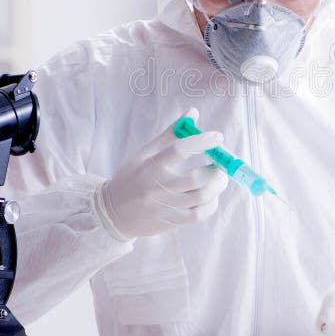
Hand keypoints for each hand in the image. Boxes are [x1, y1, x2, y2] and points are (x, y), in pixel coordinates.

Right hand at [96, 107, 227, 238]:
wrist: (113, 215)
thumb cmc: (132, 178)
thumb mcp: (145, 153)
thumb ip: (171, 134)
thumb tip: (193, 112)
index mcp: (150, 166)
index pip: (177, 151)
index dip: (200, 141)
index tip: (217, 137)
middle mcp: (156, 188)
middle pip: (195, 179)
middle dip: (215, 170)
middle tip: (221, 164)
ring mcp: (164, 208)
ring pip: (201, 198)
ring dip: (217, 186)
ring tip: (219, 178)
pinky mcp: (170, 223)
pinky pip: (199, 215)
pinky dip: (211, 204)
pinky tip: (211, 196)